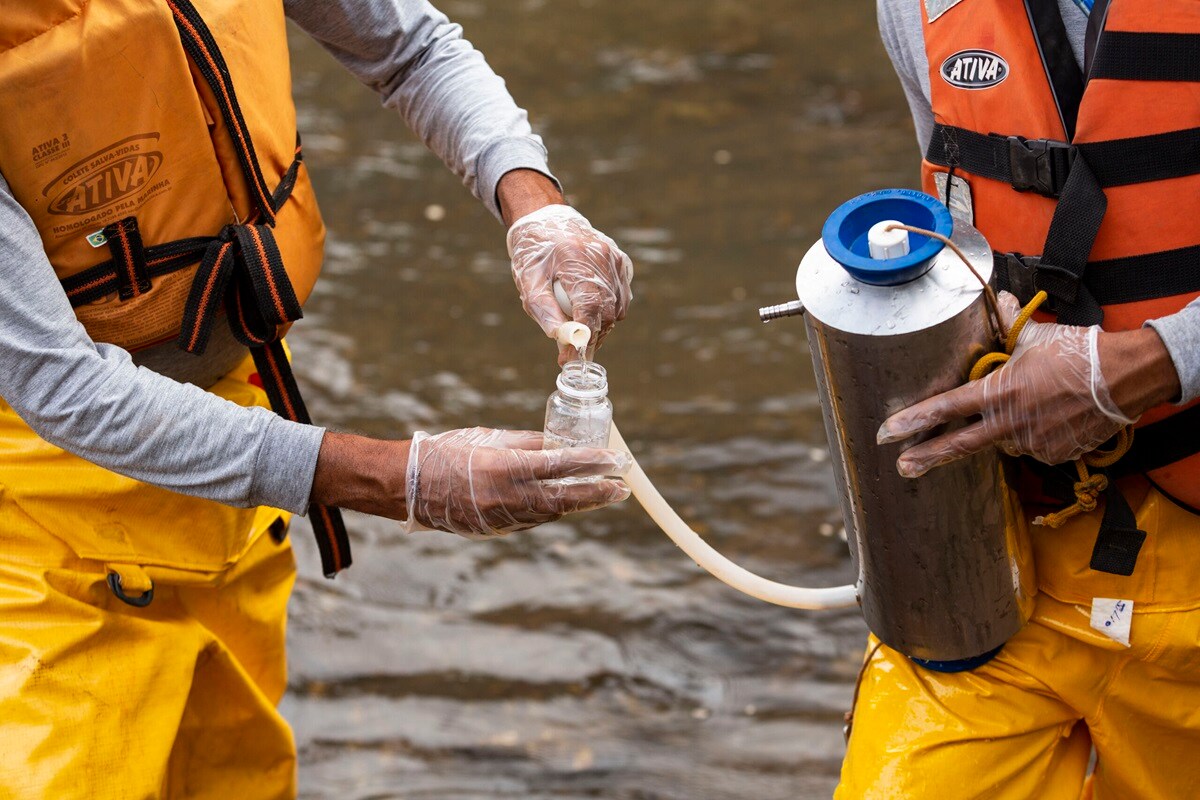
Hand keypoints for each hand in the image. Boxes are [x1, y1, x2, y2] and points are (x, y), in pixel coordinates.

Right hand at [405, 427, 630, 538]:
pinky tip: (568, 502)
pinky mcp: (497, 529)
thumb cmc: (447, 452)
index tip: (614, 460)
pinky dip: (553, 510)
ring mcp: (502, 517)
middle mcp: (507, 496)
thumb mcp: (488, 438)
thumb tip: (558, 442)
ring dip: (579, 502)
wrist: (409, 487)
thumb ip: (526, 442)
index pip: (559, 465)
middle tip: (623, 487)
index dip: (591, 463)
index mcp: (504, 467)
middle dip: (597, 493)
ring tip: (603, 493)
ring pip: (552, 511)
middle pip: (564, 497)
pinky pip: (534, 520)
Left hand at [507, 204, 632, 364]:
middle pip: (607, 312)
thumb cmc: (533, 251)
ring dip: (601, 327)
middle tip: (571, 352)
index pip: (590, 307)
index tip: (571, 358)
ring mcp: (615, 258)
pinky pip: (622, 297)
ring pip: (618, 308)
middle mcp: (602, 257)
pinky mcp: (621, 261)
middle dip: (592, 338)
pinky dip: (609, 312)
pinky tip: (590, 314)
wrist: (546, 218)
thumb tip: (560, 340)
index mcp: (576, 259)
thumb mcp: (528, 280)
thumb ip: (543, 309)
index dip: (583, 338)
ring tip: (579, 333)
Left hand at [877, 291, 1141, 477]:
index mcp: (1000, 391)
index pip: (947, 407)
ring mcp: (1033, 442)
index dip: (914, 421)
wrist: (1127, 377)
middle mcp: (1010, 422)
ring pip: (1003, 440)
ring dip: (1004, 428)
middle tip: (902, 467)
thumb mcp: (1037, 336)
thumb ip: (1010, 323)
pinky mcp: (1054, 455)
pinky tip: (1051, 415)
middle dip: (928, 457)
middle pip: (960, 444)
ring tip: (1035, 404)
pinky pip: (1031, 446)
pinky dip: (1032, 434)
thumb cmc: (1080, 353)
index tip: (887, 432)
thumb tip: (1000, 299)